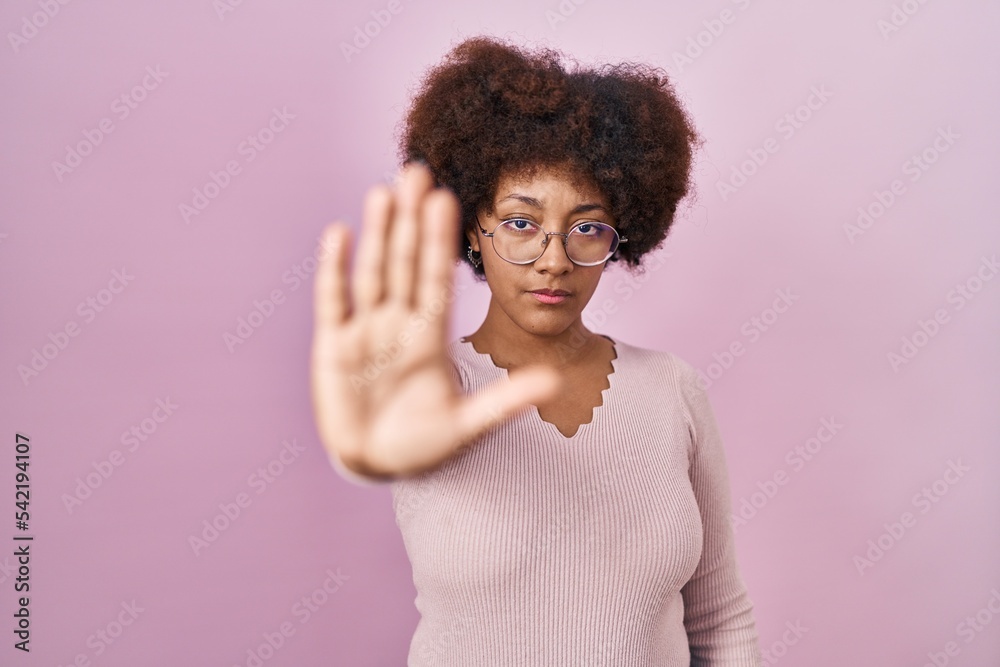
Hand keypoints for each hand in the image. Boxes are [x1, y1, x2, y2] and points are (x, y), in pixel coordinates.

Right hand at [309, 162, 562, 479]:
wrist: (375, 464)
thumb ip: (505, 403)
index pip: (437, 279)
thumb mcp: (467, 426)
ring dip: (377, 234)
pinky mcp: (333, 346)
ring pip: (372, 273)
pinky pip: (333, 301)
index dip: (441, 242)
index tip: (449, 200)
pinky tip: (339, 234)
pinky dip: (334, 270)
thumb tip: (555, 382)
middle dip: (410, 220)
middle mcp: (399, 324)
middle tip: (418, 171)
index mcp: (431, 336)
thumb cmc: (424, 446)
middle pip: (405, 262)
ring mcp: (366, 331)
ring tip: (385, 192)